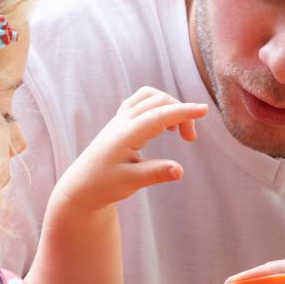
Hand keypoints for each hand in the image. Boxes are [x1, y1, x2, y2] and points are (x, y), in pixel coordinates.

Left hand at [51, 86, 206, 210]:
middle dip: (181, 113)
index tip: (204, 109)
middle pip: (158, 101)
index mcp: (125, 134)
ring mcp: (120, 119)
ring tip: (177, 130)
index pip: (159, 115)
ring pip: (149, 96)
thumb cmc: (103, 186)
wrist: (80, 187)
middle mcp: (122, 121)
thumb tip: (180, 170)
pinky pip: (141, 101)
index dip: (183, 111)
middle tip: (190, 139)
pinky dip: (158, 105)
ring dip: (169, 105)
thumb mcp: (130, 183)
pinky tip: (163, 124)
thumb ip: (155, 173)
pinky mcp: (119, 121)